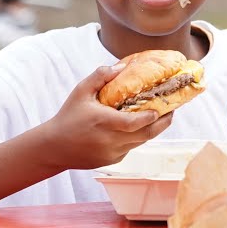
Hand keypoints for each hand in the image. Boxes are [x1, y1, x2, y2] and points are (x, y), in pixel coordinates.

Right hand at [40, 64, 174, 170]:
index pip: (134, 123)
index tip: (162, 109)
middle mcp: (110, 140)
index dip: (151, 117)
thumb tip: (122, 67)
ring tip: (161, 116)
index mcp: (104, 122)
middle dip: (162, 123)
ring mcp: (112, 153)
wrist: (54, 147)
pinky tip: (138, 127)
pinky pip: (130, 148)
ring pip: (139, 142)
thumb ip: (100, 77)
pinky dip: (136, 138)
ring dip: (151, 130)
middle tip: (172, 111)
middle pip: (145, 135)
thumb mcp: (80, 92)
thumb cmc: (68, 116)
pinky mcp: (112, 161)